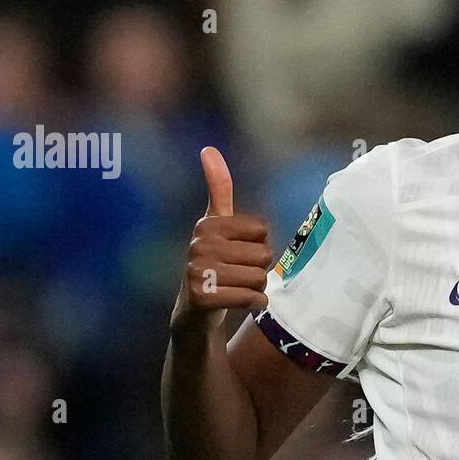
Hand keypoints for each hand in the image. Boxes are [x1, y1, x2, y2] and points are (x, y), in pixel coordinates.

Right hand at [170, 147, 272, 334]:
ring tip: (236, 288)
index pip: (263, 230)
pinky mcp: (203, 297)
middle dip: (259, 269)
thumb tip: (208, 149)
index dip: (260, 244)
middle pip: (264, 254)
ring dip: (256, 288)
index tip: (239, 251)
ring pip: (259, 277)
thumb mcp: (217, 226)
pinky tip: (241, 303)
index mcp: (208, 224)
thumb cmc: (214, 264)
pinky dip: (254, 304)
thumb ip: (219, 189)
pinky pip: (251, 298)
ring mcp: (198, 271)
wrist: (194, 310)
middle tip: (238, 274)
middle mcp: (200, 243)